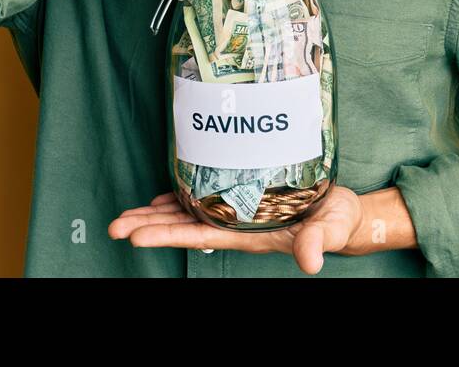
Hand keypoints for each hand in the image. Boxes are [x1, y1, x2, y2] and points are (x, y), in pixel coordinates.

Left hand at [107, 186, 364, 274]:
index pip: (197, 236)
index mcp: (247, 234)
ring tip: (126, 214)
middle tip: (115, 225)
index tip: (133, 236)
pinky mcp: (242, 196)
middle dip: (148, 225)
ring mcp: (236, 211)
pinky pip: (202, 198)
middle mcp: (235, 224)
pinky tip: (163, 196)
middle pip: (182, 227)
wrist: (343, 212)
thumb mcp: (329, 229)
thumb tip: (310, 262)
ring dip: (156, 213)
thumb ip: (316, 243)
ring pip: (186, 213)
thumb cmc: (336, 221)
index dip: (165, 235)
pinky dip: (180, 198)